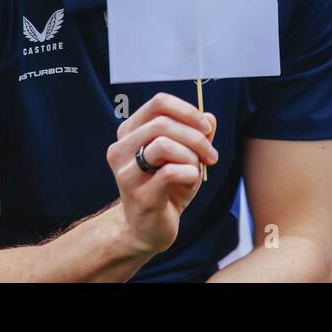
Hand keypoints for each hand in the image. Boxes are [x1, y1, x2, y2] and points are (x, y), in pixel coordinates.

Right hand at [106, 92, 218, 255]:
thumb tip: (210, 117)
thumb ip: (198, 134)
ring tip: (197, 169)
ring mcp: (126, 173)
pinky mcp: (138, 195)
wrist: (150, 228)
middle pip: (163, 123)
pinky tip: (190, 182)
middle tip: (211, 155)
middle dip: (196, 137)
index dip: (188, 111)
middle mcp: (120, 149)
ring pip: (163, 144)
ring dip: (191, 155)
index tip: (206, 128)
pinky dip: (190, 173)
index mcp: (130, 132)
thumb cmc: (166, 187)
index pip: (159, 103)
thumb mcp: (186, 155)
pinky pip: (171, 171)